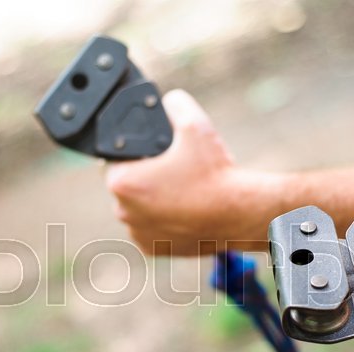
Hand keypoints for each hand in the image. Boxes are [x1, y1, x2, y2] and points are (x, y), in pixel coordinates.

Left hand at [105, 89, 282, 254]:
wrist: (239, 214)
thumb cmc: (215, 174)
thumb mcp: (196, 125)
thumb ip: (175, 104)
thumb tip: (168, 100)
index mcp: (122, 182)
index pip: (114, 158)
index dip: (133, 152)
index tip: (154, 153)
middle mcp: (123, 212)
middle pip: (125, 185)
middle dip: (143, 175)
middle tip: (170, 169)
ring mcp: (137, 233)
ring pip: (137, 209)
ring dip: (151, 200)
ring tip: (179, 190)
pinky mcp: (152, 249)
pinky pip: (150, 229)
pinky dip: (162, 221)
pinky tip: (181, 209)